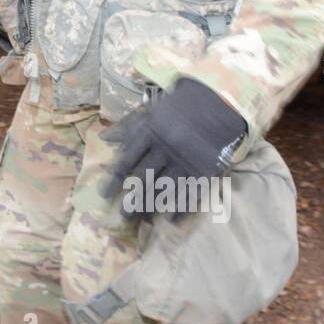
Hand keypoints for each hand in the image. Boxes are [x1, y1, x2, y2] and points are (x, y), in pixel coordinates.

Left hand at [102, 78, 247, 217]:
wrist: (219, 102)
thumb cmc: (180, 107)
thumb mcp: (151, 111)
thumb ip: (128, 128)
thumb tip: (104, 138)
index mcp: (150, 133)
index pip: (127, 161)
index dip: (114, 180)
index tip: (104, 195)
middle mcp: (166, 149)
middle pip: (145, 180)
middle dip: (133, 200)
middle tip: (124, 216)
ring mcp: (187, 161)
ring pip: (165, 190)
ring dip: (153, 207)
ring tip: (143, 221)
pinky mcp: (206, 169)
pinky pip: (191, 194)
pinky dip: (182, 209)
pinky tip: (172, 221)